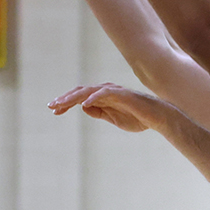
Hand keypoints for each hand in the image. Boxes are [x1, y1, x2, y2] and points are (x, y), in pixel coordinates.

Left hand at [48, 83, 167, 132]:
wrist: (157, 118)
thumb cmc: (137, 117)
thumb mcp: (113, 118)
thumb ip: (99, 112)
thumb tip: (83, 107)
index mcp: (103, 97)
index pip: (80, 98)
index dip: (66, 103)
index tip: (54, 111)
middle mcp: (106, 91)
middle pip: (80, 92)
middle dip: (65, 99)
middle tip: (51, 107)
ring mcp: (114, 91)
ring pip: (89, 91)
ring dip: (74, 97)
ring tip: (62, 104)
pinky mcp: (122, 94)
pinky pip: (105, 94)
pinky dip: (94, 97)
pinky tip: (83, 104)